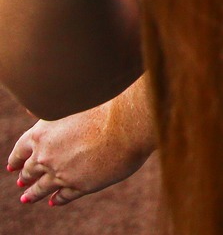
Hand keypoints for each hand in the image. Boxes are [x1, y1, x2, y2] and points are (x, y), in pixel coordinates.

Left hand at [8, 81, 154, 205]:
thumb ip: (49, 108)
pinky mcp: (80, 186)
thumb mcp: (71, 102)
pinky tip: (55, 201)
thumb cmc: (104, 106)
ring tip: (28, 198)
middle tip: (21, 182)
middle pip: (30, 170)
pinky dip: (57, 199)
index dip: (16, 158)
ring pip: (42, 187)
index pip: (21, 150)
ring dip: (34, 193)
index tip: (12, 166)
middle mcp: (46, 156)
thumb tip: (28, 109)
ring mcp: (62, 173)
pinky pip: (64, 196)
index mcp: (41, 135)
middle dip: (24, 176)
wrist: (128, 124)